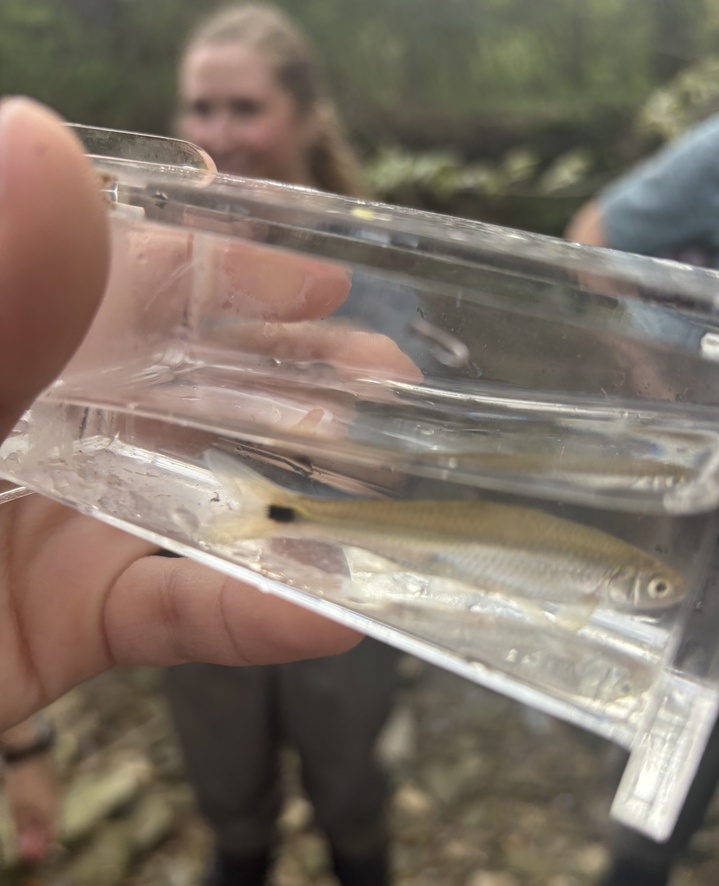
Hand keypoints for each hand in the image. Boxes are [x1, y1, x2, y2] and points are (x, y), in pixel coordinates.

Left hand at [0, 98, 363, 730]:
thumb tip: (45, 147)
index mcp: (3, 338)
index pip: (108, 273)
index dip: (223, 269)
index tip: (328, 272)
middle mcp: (26, 418)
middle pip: (172, 379)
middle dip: (294, 380)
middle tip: (396, 382)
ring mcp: (45, 522)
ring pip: (187, 488)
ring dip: (298, 487)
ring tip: (398, 476)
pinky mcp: (66, 623)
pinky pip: (167, 611)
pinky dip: (249, 616)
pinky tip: (335, 616)